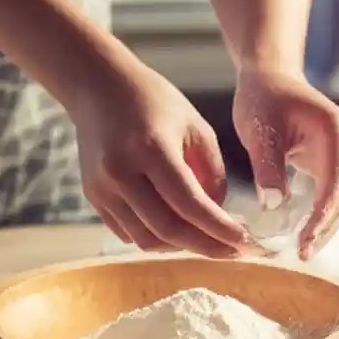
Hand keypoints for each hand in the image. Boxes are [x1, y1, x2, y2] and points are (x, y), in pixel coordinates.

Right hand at [73, 64, 259, 257]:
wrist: (98, 86)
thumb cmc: (154, 101)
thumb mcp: (196, 127)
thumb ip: (213, 173)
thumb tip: (219, 216)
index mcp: (151, 149)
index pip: (190, 204)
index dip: (220, 230)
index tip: (246, 243)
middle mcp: (121, 172)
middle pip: (168, 230)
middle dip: (206, 246)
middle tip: (233, 252)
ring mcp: (102, 188)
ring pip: (147, 239)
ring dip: (181, 246)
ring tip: (207, 239)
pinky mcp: (93, 196)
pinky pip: (129, 233)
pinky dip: (157, 238)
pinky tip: (178, 229)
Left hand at [233, 67, 338, 258]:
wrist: (269, 76)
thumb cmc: (263, 97)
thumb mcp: (261, 131)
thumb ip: (269, 167)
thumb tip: (274, 207)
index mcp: (338, 134)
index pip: (337, 186)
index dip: (322, 219)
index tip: (304, 244)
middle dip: (326, 228)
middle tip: (303, 255)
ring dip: (324, 225)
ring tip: (302, 251)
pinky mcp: (330, 161)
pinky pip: (329, 194)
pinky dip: (317, 215)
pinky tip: (301, 233)